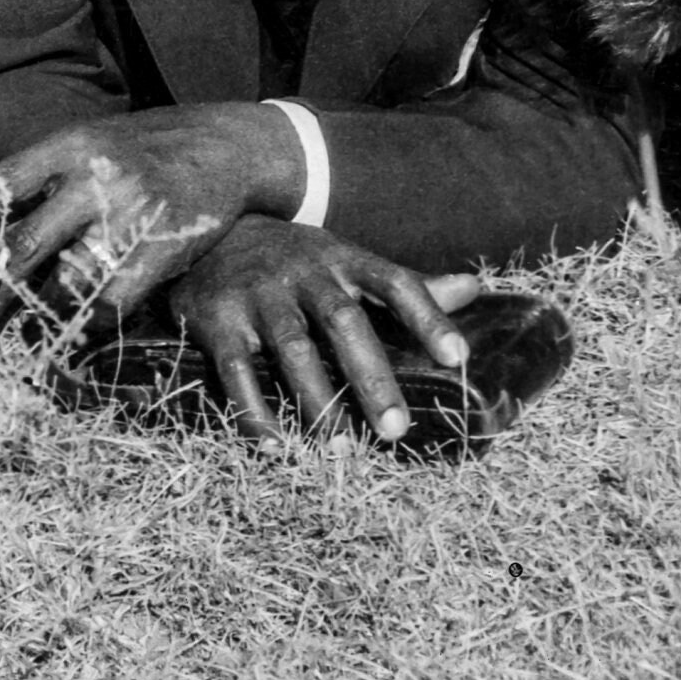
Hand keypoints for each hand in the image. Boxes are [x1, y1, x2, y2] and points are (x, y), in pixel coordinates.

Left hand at [0, 107, 301, 346]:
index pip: (0, 182)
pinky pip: (110, 301)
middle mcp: (95, 176)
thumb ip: (43, 180)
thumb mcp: (91, 143)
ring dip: (41, 312)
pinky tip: (82, 322)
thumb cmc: (143, 152)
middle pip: (25, 245)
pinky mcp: (161, 248)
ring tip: (30, 327)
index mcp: (69, 145)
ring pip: (66, 282)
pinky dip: (88, 320)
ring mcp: (131, 214)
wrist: (225, 146)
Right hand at [165, 217, 470, 446]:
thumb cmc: (294, 260)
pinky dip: (255, 411)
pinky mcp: (218, 320)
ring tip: (340, 449)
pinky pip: (238, 370)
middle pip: (344, 322)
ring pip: (293, 350)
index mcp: (343, 259)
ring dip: (318, 402)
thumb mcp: (345, 260)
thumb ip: (405, 284)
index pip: (396, 283)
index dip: (428, 318)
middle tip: (395, 429)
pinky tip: (276, 446)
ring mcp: (259, 295)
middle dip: (371, 377)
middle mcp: (304, 273)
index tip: (458, 358)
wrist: (207, 230)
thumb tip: (473, 290)